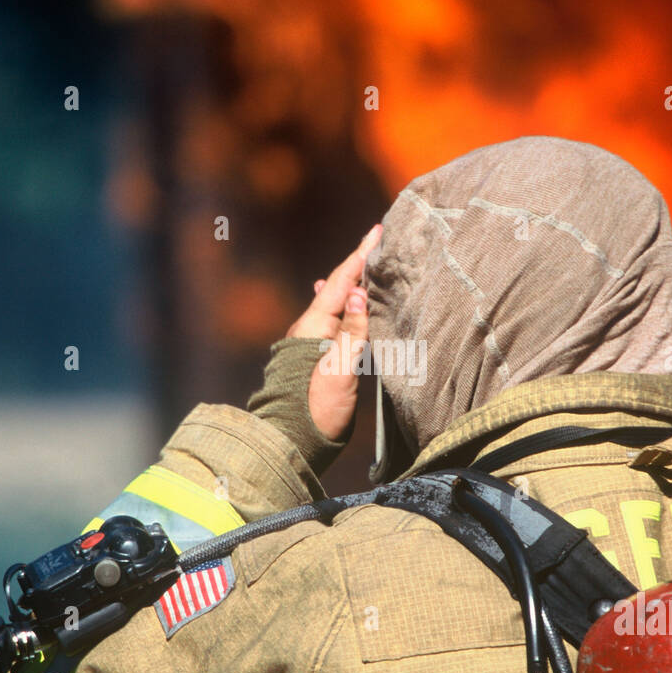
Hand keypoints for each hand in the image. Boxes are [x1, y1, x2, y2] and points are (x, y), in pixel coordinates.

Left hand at [287, 224, 382, 440]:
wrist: (292, 442)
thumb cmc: (316, 410)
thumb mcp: (338, 370)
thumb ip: (352, 332)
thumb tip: (361, 293)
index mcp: (314, 326)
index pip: (342, 281)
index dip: (361, 255)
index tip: (377, 230)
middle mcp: (310, 328)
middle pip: (340, 287)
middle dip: (360, 264)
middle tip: (379, 241)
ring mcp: (312, 342)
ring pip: (338, 302)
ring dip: (354, 282)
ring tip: (367, 262)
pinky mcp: (318, 356)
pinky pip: (336, 319)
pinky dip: (347, 303)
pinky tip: (346, 299)